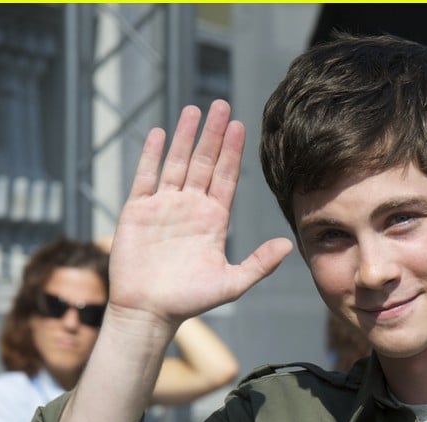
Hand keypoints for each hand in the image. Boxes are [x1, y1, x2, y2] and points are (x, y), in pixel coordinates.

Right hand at [107, 100, 292, 332]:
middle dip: (212, 135)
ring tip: (195, 109)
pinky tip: (160, 134)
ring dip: (185, 137)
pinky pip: (145, 177)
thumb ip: (259, 264)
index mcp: (213, 221)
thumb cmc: (189, 302)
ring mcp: (163, 207)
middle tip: (221, 104)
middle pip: (203, 163)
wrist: (149, 312)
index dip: (232, 153)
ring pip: (176, 163)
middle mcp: (190, 209)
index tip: (240, 126)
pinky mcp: (138, 210)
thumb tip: (288, 246)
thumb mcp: (231, 283)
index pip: (225, 179)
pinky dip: (152, 155)